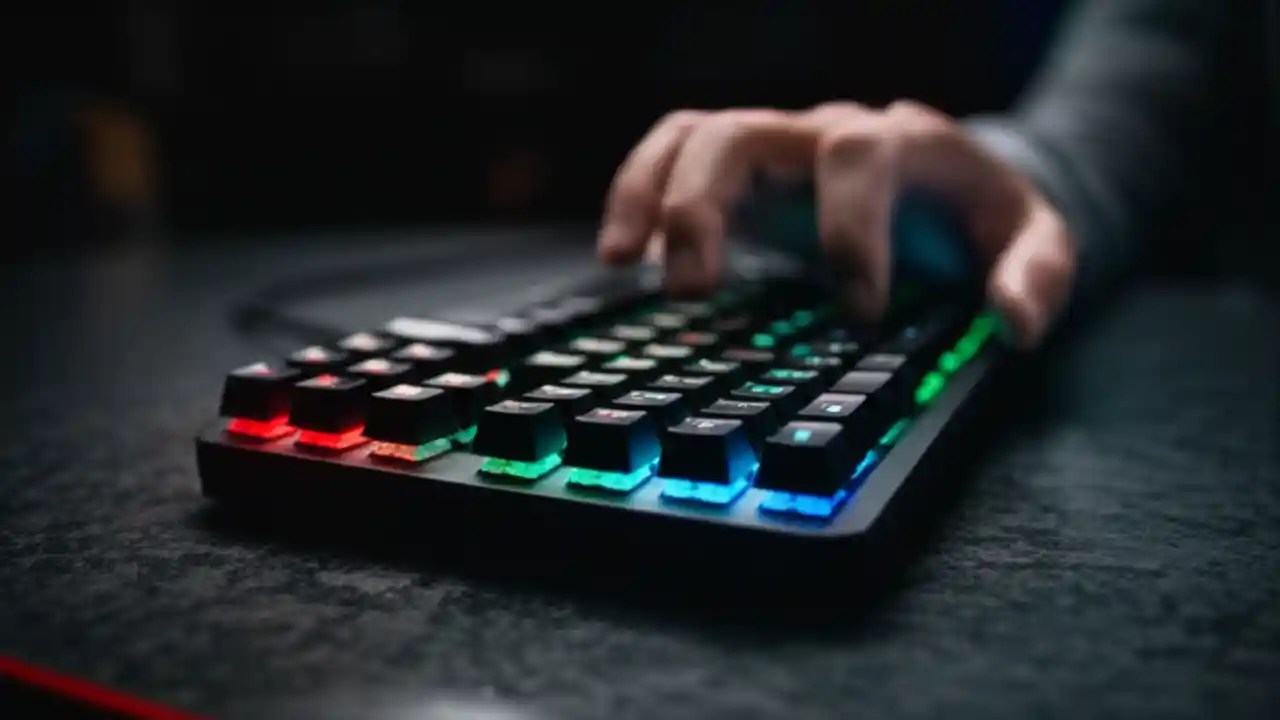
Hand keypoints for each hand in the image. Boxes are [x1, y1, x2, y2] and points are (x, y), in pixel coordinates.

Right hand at [595, 101, 1075, 348]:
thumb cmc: (980, 215)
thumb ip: (1038, 274)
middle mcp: (824, 131)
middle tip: (692, 292)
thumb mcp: (1035, 239)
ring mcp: (776, 145)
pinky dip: (637, 195)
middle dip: (707, 208)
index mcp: (900, 142)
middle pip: (744, 133)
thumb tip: (1014, 324)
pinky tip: (622, 253)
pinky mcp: (742, 170)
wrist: (950, 181)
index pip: (859, 158)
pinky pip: (672, 155)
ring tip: (625, 262)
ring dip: (650, 195)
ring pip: (694, 137)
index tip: (856, 311)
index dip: (850, 231)